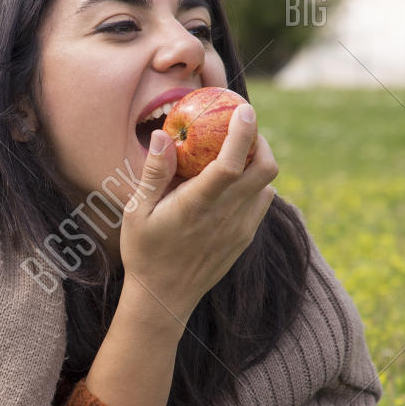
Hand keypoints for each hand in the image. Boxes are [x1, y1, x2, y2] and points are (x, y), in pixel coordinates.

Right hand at [118, 104, 277, 326]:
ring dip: (258, 161)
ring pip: (268, 183)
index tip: (242, 108)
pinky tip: (233, 182)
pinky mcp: (245, 237)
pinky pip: (262, 201)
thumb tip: (162, 134)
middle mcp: (226, 216)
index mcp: (197, 206)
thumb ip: (153, 173)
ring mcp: (240, 228)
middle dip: (259, 139)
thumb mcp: (136, 212)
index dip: (242, 132)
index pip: (231, 163)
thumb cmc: (144, 252)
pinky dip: (255, 183)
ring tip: (235, 152)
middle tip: (241, 126)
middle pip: (265, 168)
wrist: (165, 298)